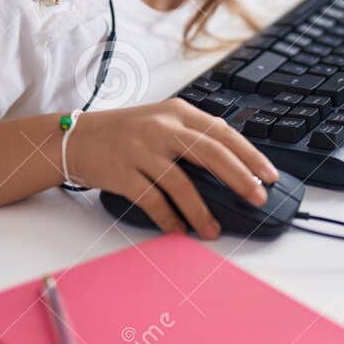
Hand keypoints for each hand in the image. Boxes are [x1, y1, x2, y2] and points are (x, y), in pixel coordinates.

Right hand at [65, 99, 277, 239]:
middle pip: (211, 153)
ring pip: (182, 183)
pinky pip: (153, 200)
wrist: (74, 138)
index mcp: (177, 113)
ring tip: (214, 230)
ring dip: (202, 210)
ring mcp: (141, 149)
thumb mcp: (161, 121)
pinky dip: (168, 219)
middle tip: (258, 198)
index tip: (269, 175)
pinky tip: (179, 231)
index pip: (223, 133)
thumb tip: (234, 165)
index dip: (250, 155)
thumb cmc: (123, 133)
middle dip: (240, 178)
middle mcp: (162, 128)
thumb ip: (193, 135)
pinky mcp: (122, 172)